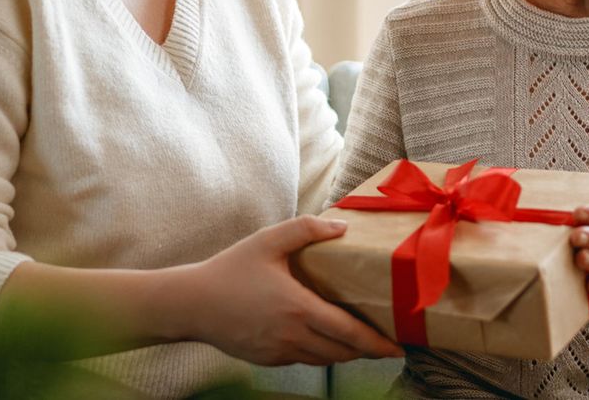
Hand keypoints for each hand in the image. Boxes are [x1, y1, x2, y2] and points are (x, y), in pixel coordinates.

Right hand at [175, 215, 404, 365]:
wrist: (190, 304)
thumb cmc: (230, 269)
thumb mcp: (268, 241)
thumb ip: (306, 230)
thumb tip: (343, 228)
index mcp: (298, 308)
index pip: (349, 333)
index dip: (376, 343)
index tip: (397, 347)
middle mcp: (292, 335)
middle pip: (342, 352)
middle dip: (367, 350)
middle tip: (386, 344)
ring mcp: (279, 351)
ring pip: (324, 359)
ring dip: (344, 353)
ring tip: (360, 342)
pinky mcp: (267, 359)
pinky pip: (302, 360)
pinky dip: (319, 353)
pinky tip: (323, 339)